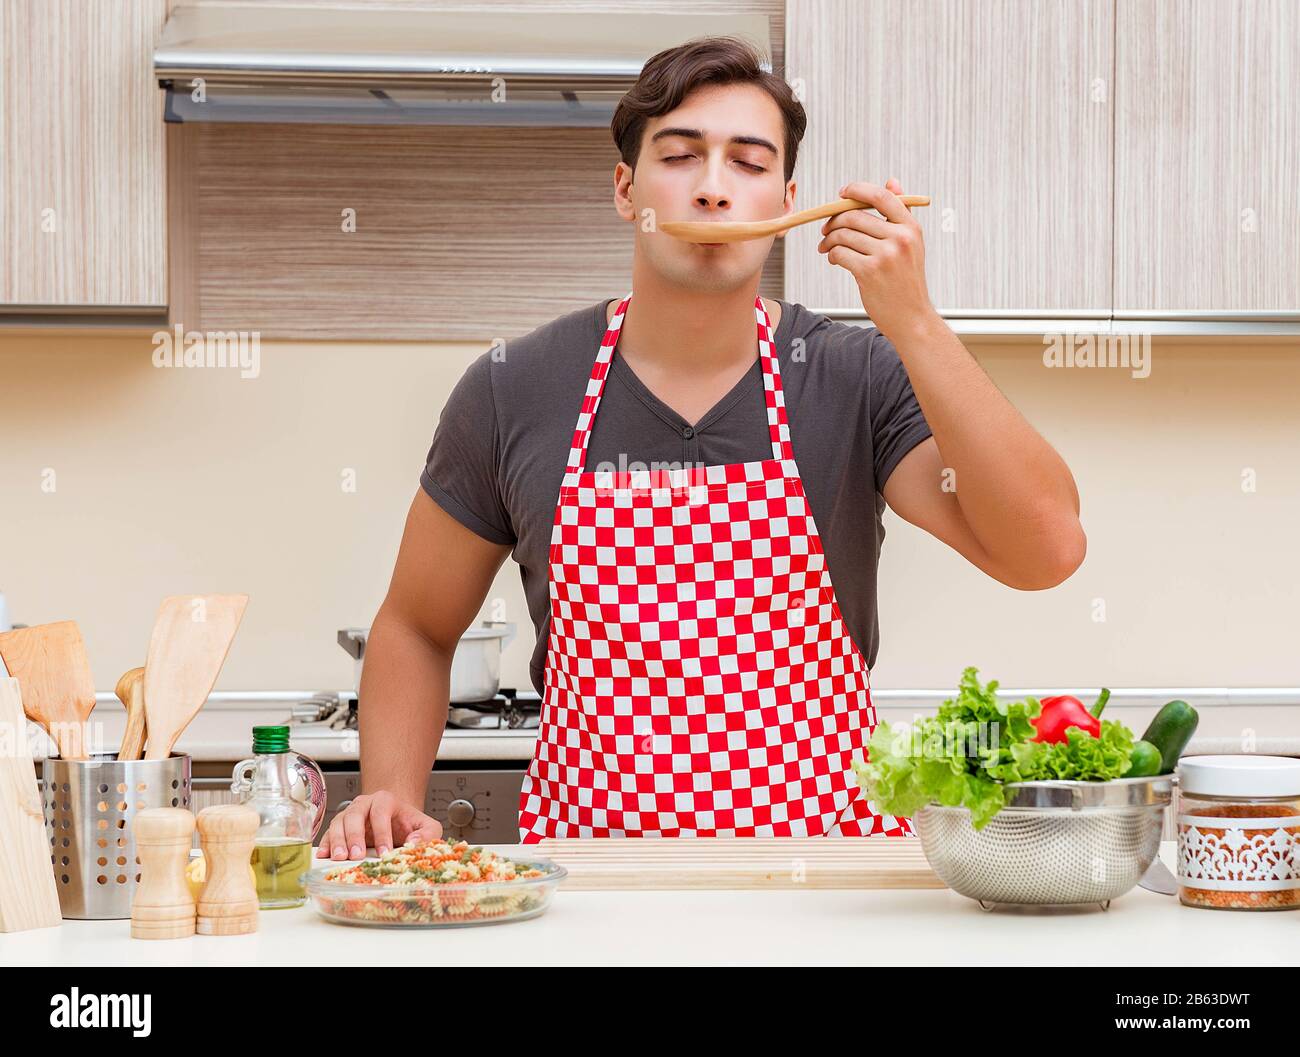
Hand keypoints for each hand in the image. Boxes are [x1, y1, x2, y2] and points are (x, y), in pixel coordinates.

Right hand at [314, 790, 442, 860]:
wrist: (394, 819)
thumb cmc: (408, 823)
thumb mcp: (426, 826)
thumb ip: (428, 833)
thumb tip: (415, 843)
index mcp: (385, 801)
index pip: (381, 813)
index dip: (382, 833)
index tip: (385, 853)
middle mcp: (364, 804)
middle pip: (355, 815)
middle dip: (355, 836)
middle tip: (356, 856)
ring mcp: (349, 814)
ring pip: (339, 823)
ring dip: (337, 841)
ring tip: (340, 858)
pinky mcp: (339, 827)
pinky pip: (328, 833)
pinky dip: (325, 844)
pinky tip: (323, 855)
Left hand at [817, 177, 937, 340]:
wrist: (911, 317)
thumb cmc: (907, 281)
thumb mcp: (912, 244)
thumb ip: (900, 213)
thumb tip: (892, 181)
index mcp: (910, 227)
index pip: (881, 196)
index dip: (857, 190)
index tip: (842, 193)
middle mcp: (899, 238)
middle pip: (854, 215)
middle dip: (834, 221)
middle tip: (826, 230)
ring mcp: (884, 255)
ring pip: (843, 234)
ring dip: (829, 240)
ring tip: (827, 247)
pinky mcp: (869, 272)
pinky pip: (840, 253)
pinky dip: (832, 255)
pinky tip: (835, 259)